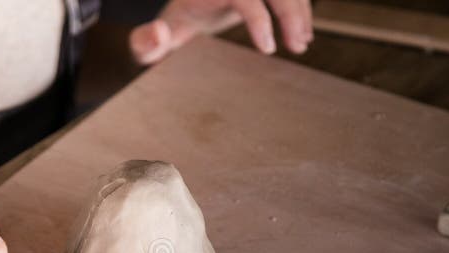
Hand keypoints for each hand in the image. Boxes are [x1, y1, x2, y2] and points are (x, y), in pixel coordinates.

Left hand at [130, 0, 312, 64]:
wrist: (182, 14)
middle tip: (297, 45)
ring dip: (300, 11)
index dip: (258, 20)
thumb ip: (145, 43)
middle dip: (290, 13)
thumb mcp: (149, 42)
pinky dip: (299, 8)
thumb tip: (158, 33)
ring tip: (302, 43)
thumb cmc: (166, 32)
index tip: (268, 48)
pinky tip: (304, 32)